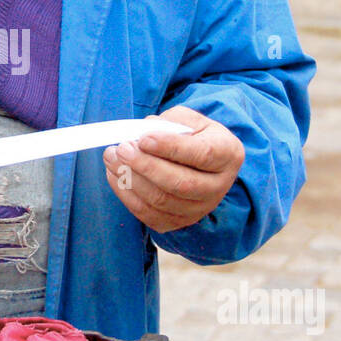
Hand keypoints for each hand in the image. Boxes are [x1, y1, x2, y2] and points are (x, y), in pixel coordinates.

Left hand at [102, 105, 244, 233]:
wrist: (201, 160)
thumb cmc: (193, 135)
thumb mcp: (188, 119)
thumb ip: (168, 123)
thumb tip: (140, 135)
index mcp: (227, 154)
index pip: (201, 154)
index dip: (170, 147)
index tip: (143, 139)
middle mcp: (219, 185)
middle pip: (181, 183)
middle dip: (145, 166)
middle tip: (122, 149)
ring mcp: (200, 208)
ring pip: (162, 201)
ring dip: (131, 180)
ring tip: (112, 158)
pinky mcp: (180, 221)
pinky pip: (149, 215)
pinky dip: (127, 196)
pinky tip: (114, 175)